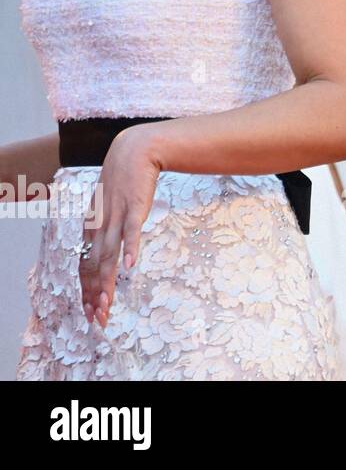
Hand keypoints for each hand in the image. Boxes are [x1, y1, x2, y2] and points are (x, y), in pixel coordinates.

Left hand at [80, 125, 162, 328]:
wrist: (135, 149)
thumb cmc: (125, 177)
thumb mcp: (111, 205)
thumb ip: (109, 225)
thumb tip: (114, 246)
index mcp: (93, 226)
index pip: (86, 264)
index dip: (87, 289)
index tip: (91, 311)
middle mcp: (100, 225)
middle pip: (94, 266)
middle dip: (95, 295)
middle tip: (98, 320)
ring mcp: (117, 217)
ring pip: (109, 255)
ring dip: (107, 283)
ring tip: (107, 305)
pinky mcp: (135, 207)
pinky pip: (132, 232)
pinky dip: (130, 249)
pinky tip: (130, 266)